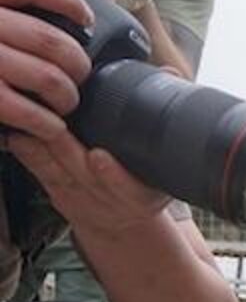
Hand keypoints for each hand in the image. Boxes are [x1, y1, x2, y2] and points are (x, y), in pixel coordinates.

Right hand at [0, 0, 91, 140]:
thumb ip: (1, 8)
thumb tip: (56, 18)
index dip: (66, 1)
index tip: (85, 18)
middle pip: (49, 39)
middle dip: (77, 62)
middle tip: (81, 76)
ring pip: (46, 76)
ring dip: (67, 95)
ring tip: (68, 103)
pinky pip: (22, 109)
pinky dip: (45, 121)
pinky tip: (51, 127)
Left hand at [6, 127, 168, 241]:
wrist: (122, 226)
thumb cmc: (143, 187)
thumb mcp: (167, 167)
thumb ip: (168, 121)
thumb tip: (169, 75)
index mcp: (140, 197)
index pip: (127, 187)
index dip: (112, 174)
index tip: (100, 158)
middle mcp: (108, 201)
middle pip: (82, 173)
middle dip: (66, 149)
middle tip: (55, 125)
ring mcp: (79, 198)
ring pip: (56, 170)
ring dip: (42, 146)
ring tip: (33, 122)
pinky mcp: (56, 193)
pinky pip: (38, 172)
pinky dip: (28, 153)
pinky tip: (19, 135)